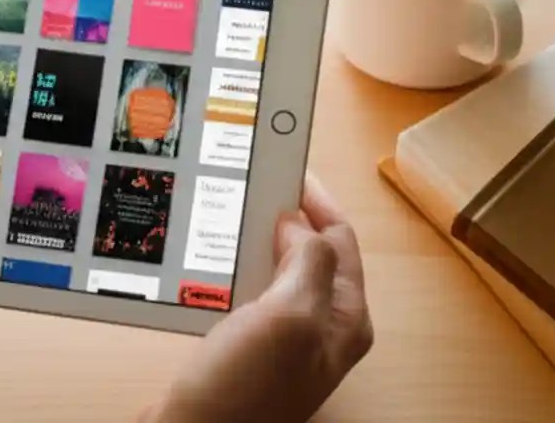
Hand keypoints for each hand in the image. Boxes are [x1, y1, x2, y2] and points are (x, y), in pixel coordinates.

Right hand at [145, 174, 373, 422]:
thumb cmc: (244, 389)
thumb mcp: (290, 316)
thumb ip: (308, 262)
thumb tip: (298, 224)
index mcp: (343, 318)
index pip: (340, 240)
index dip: (315, 200)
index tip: (287, 166)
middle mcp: (319, 328)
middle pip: (310, 253)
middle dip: (285, 216)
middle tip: (253, 183)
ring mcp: (283, 340)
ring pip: (275, 270)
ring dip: (256, 241)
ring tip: (230, 212)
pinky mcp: (247, 348)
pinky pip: (247, 293)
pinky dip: (233, 269)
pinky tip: (211, 258)